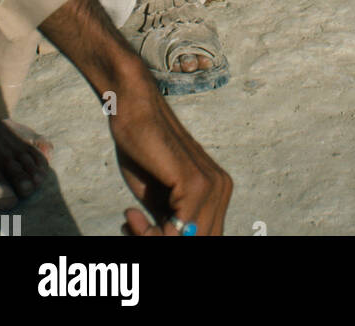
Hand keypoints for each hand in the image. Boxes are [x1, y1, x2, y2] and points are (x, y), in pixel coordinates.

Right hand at [110, 73, 231, 236]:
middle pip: (200, 240)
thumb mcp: (159, 202)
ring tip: (131, 220)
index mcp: (218, 192)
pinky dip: (149, 234)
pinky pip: (177, 232)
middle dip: (158, 241)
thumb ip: (171, 226)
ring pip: (189, 240)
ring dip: (151, 239)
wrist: (133, 111)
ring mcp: (213, 186)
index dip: (165, 240)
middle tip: (131, 227)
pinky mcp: (196, 184)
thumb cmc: (143, 153)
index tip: (136, 232)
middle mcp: (223, 188)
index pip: (205, 236)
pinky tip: (132, 214)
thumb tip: (169, 242)